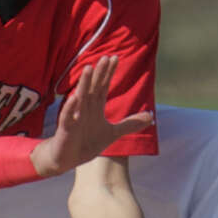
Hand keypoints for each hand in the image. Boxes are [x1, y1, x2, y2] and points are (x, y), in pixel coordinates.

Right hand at [31, 56, 152, 176]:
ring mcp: (74, 117)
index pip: (103, 86)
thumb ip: (130, 123)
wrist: (68, 159)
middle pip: (93, 87)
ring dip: (84, 84)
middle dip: (99, 73)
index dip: (109, 73)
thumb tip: (151, 116)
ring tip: (88, 68)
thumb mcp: (113, 132)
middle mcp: (85, 108)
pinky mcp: (66, 129)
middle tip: (105, 57)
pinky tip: (74, 98)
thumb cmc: (87, 143)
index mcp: (95, 107)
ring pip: (80, 97)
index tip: (115, 58)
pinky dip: (70, 108)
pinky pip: (67, 117)